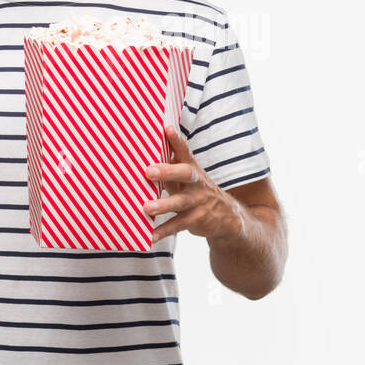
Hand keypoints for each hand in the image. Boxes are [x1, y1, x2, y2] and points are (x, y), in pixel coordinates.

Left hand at [143, 125, 245, 243]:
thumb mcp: (184, 175)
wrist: (226, 216)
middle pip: (184, 173)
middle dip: (167, 171)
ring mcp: (198, 201)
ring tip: (146, 207)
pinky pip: (178, 225)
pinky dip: (163, 231)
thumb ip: (167, 165)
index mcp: (191, 167)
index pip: (184, 150)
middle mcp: (196, 182)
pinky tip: (150, 236)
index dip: (176, 139)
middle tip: (148, 171)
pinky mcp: (196, 219)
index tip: (166, 128)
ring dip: (163, 204)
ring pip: (181, 201)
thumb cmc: (194, 189)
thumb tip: (138, 154)